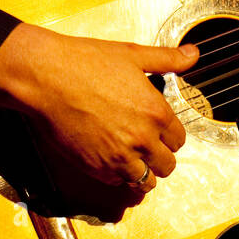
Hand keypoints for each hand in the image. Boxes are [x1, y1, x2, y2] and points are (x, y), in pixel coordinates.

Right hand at [0, 24, 198, 190]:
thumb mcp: (132, 54)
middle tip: (144, 142)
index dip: (168, 134)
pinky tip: (109, 156)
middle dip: (159, 155)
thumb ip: (167, 59)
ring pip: (146, 181)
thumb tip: (193, 54)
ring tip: (129, 154)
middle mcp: (142, 139)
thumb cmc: (85, 62)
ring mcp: (119, 158)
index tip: (157, 129)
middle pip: (167, 165)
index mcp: (155, 112)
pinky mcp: (97, 169)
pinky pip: (119, 184)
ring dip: (141, 170)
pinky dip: (118, 175)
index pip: (179, 139)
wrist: (46, 77)